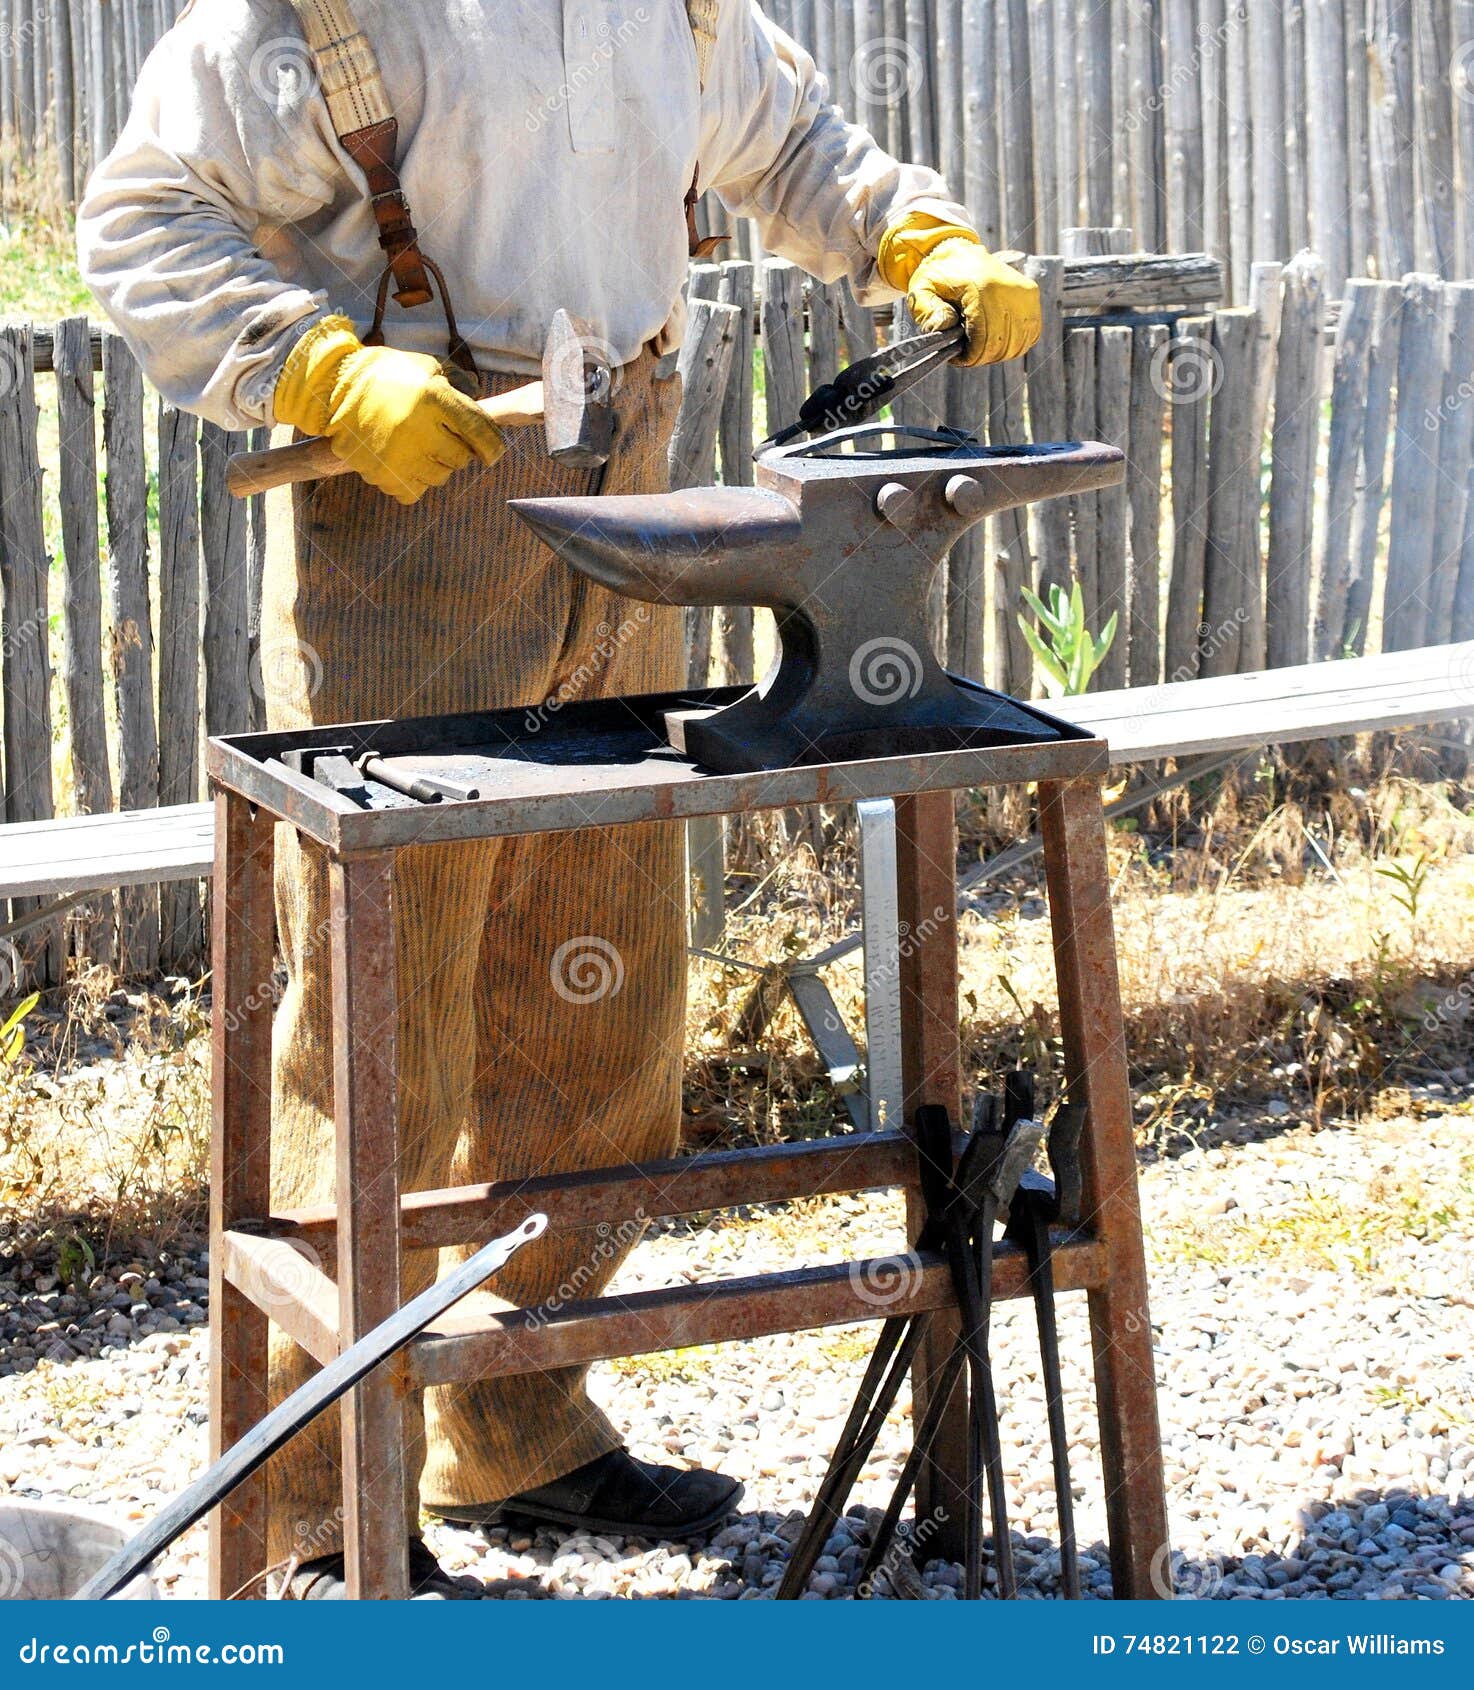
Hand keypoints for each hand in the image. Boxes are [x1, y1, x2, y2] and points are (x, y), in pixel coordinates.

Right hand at [274, 315, 503, 503]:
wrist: (331, 387)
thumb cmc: (384, 375)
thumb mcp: (425, 367)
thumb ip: (456, 385)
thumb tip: (480, 400)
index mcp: (436, 399)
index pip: (480, 432)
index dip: (492, 446)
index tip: (493, 453)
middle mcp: (421, 430)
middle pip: (460, 459)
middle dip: (456, 449)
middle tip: (440, 438)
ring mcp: (401, 455)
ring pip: (439, 477)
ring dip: (434, 465)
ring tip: (417, 447)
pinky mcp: (382, 474)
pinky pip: (413, 491)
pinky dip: (412, 481)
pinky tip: (402, 462)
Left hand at [906, 239, 1041, 367]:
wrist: (957, 250)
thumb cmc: (938, 276)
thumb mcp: (922, 292)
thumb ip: (929, 312)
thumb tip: (943, 328)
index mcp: (981, 290)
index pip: (984, 342)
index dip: (969, 357)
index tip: (956, 357)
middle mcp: (1009, 290)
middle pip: (1001, 345)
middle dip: (982, 357)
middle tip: (967, 353)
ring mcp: (1024, 292)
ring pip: (1018, 344)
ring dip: (998, 353)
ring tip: (980, 344)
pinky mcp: (1031, 293)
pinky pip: (1031, 333)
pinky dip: (1015, 344)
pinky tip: (997, 339)